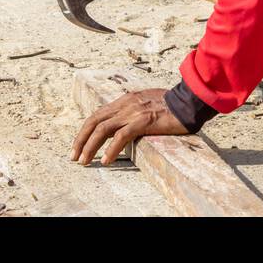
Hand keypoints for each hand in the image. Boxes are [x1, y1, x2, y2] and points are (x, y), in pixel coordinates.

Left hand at [71, 88, 188, 164]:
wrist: (189, 101)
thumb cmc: (172, 105)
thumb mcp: (147, 103)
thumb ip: (134, 111)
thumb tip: (125, 124)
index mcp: (125, 100)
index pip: (97, 115)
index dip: (85, 130)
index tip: (78, 145)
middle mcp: (125, 104)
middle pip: (94, 121)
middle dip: (81, 139)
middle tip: (74, 156)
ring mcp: (133, 112)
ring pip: (102, 129)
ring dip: (90, 146)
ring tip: (84, 161)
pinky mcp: (143, 121)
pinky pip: (121, 136)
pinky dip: (111, 149)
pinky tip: (106, 160)